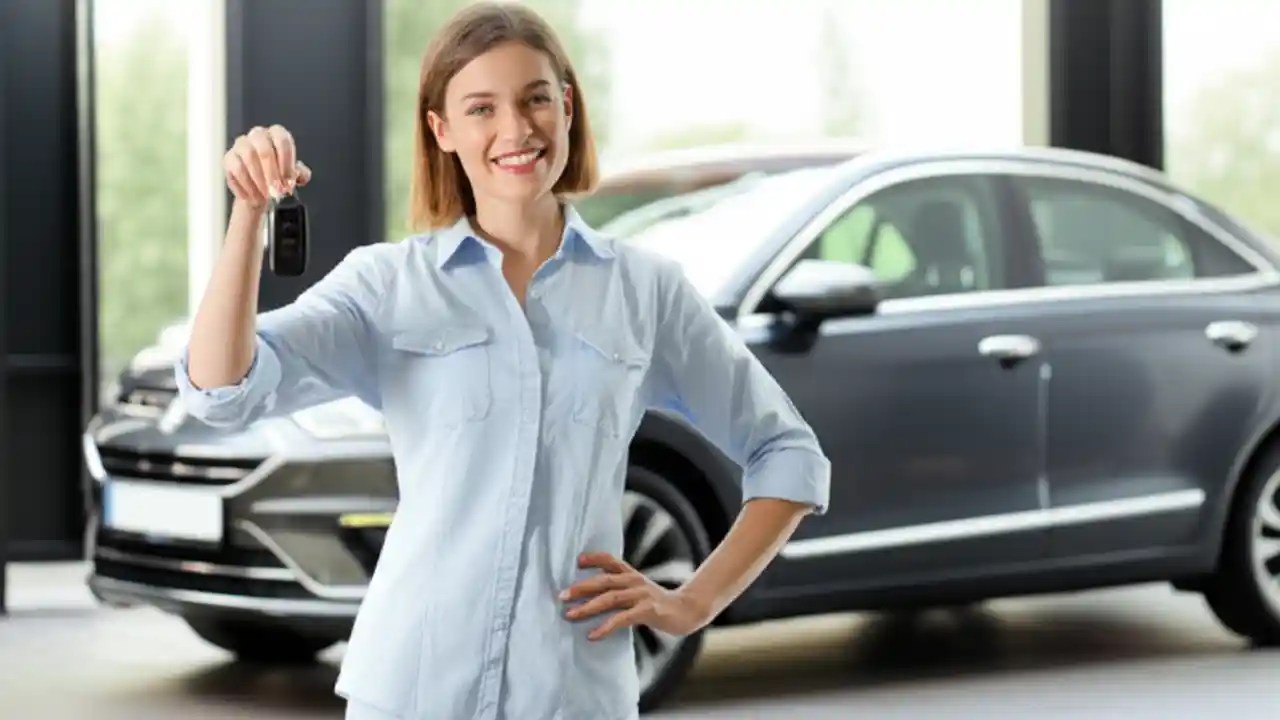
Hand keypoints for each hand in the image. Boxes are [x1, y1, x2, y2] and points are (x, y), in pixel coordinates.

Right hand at [223, 124, 311, 210]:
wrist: (260, 190)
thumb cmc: (279, 177)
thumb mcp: (295, 176)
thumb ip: (301, 174)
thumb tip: (301, 177)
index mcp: (277, 135)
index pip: (282, 140)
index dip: (286, 162)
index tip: (289, 181)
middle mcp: (258, 135)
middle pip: (264, 150)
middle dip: (272, 174)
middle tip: (277, 191)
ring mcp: (241, 145)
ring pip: (249, 157)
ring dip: (259, 180)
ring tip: (267, 196)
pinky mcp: (229, 158)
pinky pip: (236, 170)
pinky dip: (247, 186)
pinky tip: (254, 196)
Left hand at [560, 552, 709, 640]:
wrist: (687, 611)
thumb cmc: (658, 603)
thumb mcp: (639, 591)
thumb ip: (619, 590)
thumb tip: (590, 597)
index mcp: (631, 574)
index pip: (610, 560)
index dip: (593, 558)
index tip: (576, 562)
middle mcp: (635, 581)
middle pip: (604, 580)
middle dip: (581, 588)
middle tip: (561, 596)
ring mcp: (641, 594)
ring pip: (610, 598)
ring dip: (588, 607)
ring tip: (570, 615)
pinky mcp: (648, 610)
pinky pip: (622, 619)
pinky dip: (605, 626)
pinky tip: (592, 634)